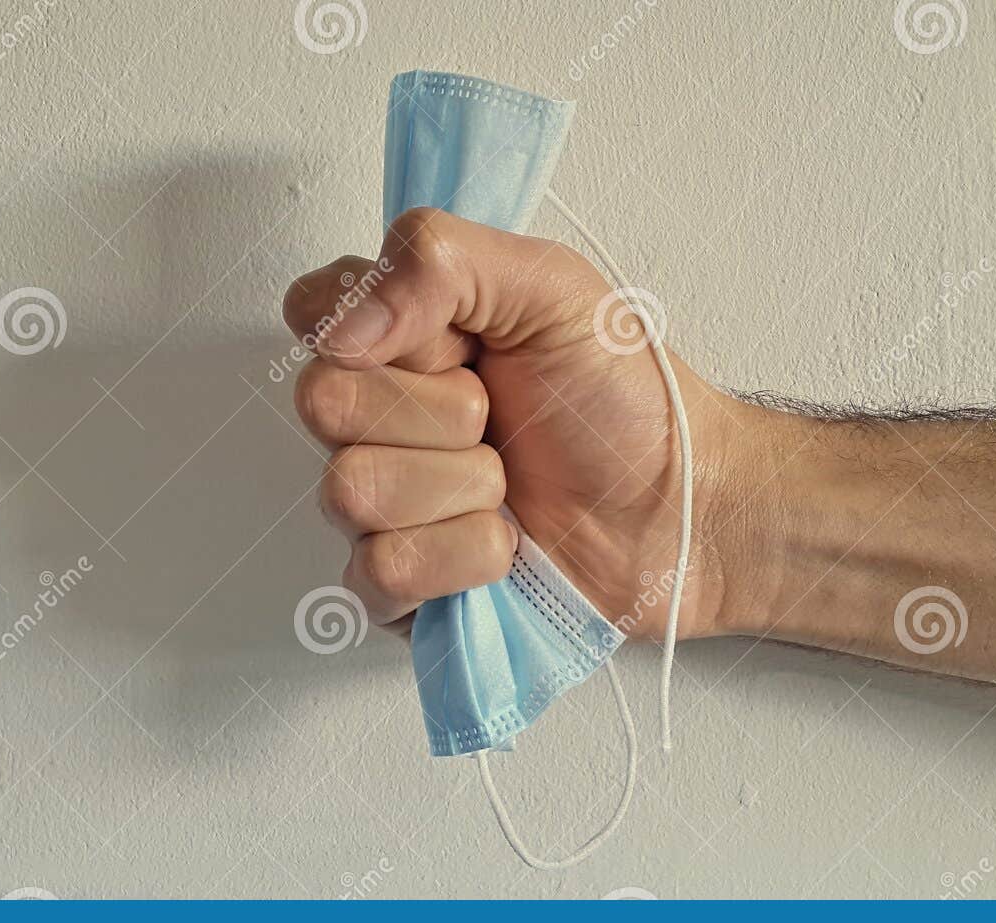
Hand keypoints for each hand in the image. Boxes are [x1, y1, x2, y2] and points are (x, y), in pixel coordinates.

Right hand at [283, 207, 740, 637]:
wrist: (682, 510)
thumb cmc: (623, 400)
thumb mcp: (549, 286)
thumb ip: (434, 260)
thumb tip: (339, 324)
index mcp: (398, 335)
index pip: (313, 313)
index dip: (380, 330)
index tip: (458, 342)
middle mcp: (374, 418)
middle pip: (325, 404)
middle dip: (439, 413)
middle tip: (500, 417)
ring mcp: (381, 508)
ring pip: (351, 492)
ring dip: (460, 489)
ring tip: (512, 486)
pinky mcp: (399, 589)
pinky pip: (380, 572)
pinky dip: (463, 557)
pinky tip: (506, 547)